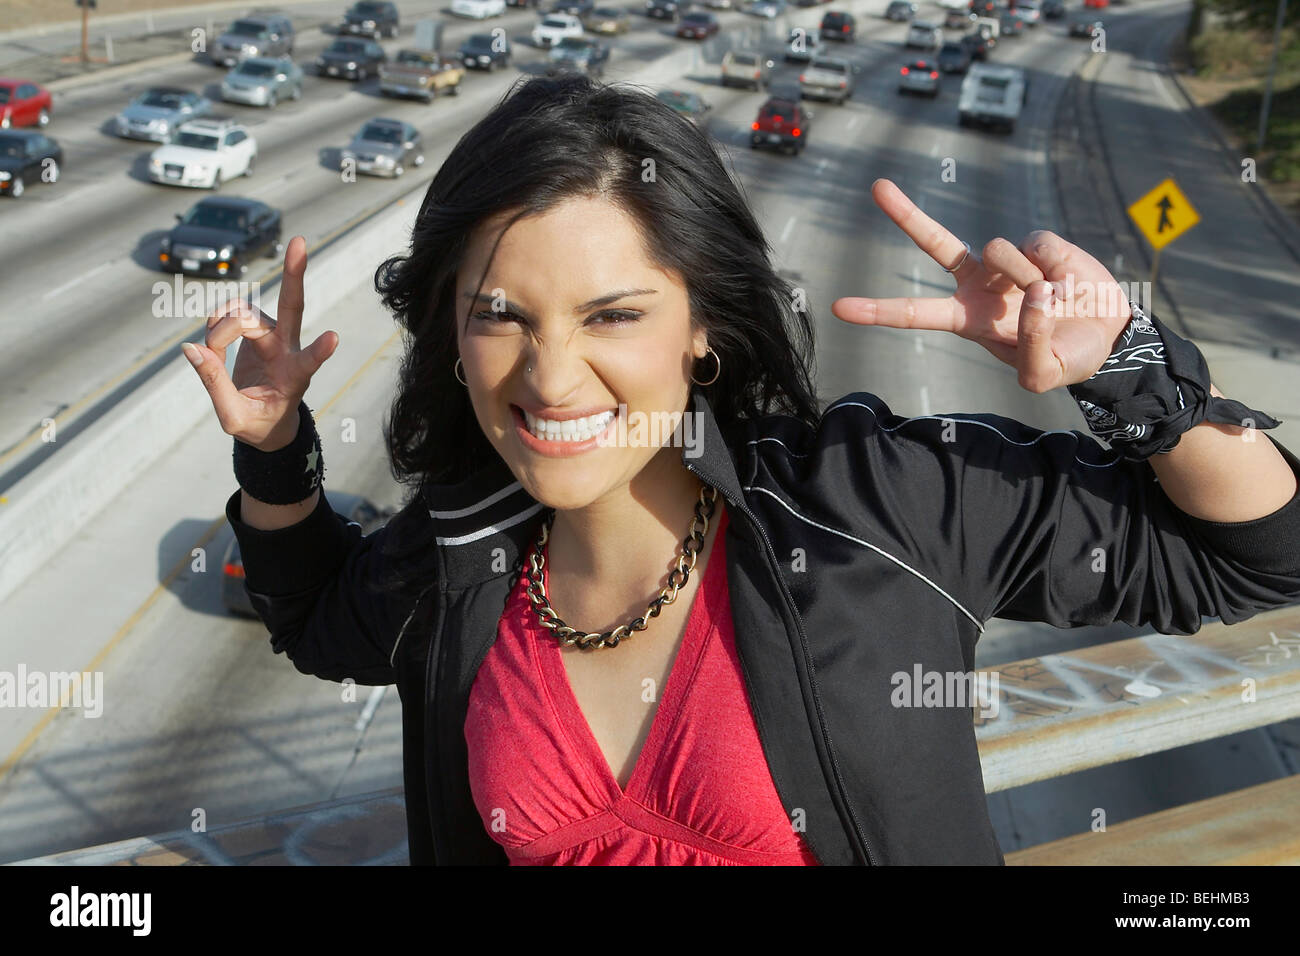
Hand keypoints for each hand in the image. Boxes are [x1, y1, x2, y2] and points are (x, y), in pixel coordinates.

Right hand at [182, 236, 337, 449]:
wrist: (268, 421)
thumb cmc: (257, 423)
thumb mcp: (233, 418)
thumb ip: (213, 385)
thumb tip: (190, 349)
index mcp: (293, 379)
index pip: (307, 364)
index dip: (319, 351)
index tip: (334, 338)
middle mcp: (288, 349)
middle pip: (292, 306)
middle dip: (294, 274)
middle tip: (299, 241)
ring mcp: (275, 334)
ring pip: (243, 313)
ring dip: (220, 330)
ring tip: (212, 355)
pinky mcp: (260, 327)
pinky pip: (231, 313)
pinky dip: (215, 327)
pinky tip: (213, 346)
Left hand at [830, 179, 1133, 392]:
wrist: (1108, 334)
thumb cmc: (1069, 357)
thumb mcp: (1046, 374)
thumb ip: (1033, 350)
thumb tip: (1031, 296)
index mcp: (967, 319)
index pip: (915, 314)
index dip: (878, 310)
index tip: (838, 307)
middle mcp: (978, 284)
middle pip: (936, 243)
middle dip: (906, 215)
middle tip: (876, 187)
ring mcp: (1006, 260)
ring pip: (1002, 252)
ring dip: (1033, 280)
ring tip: (1053, 300)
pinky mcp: (1037, 242)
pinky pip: (1041, 246)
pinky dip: (1061, 268)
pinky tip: (1068, 281)